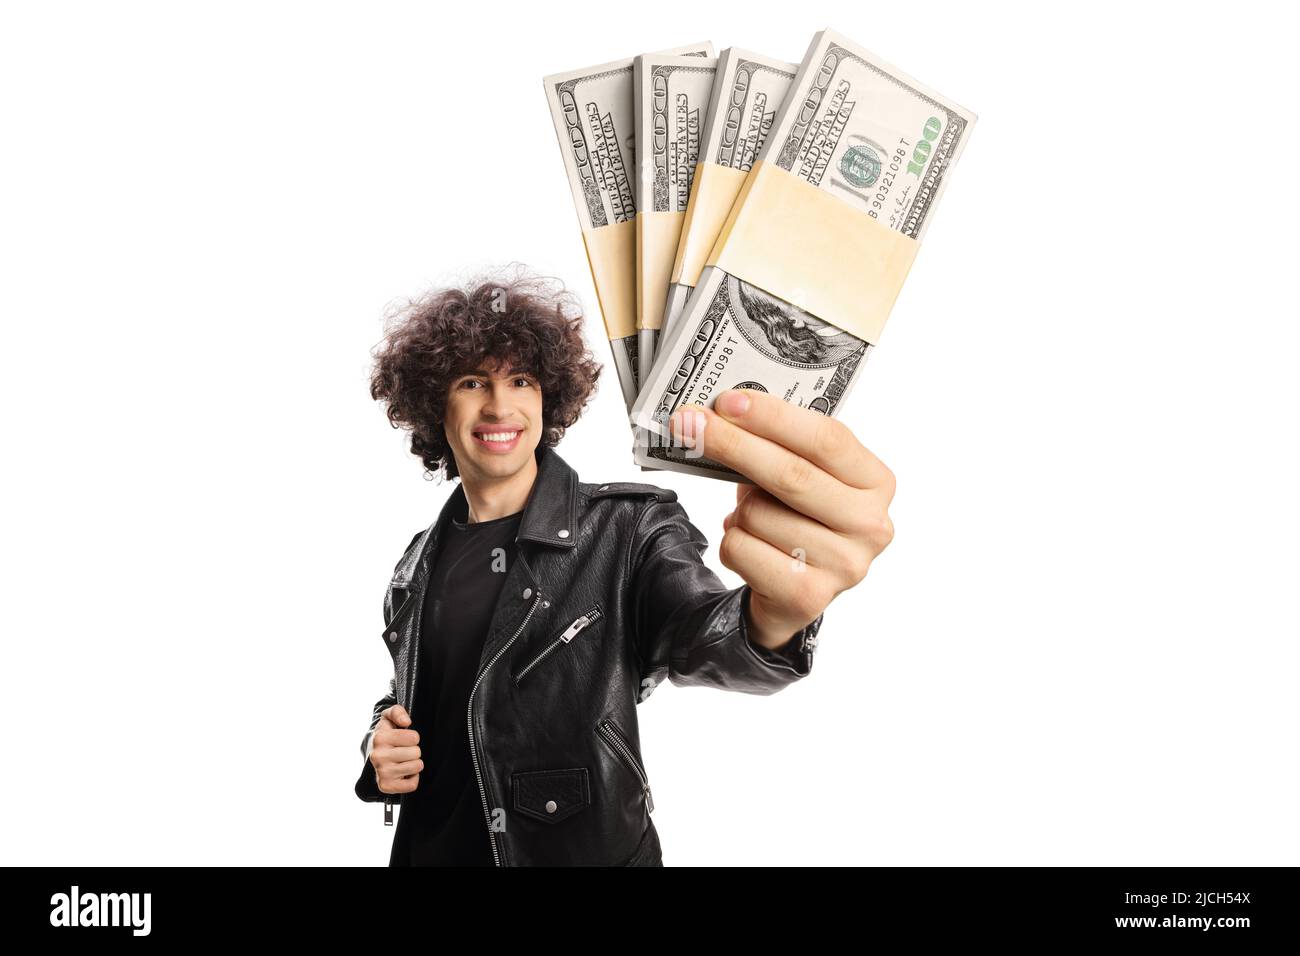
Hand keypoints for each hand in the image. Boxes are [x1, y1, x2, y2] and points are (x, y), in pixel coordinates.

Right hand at [370, 704, 422, 794]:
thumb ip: (397, 712)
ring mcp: (381, 773)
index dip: (413, 737)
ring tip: (403, 761)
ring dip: (414, 764)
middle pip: (416, 752)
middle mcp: (378, 756)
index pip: (414, 737)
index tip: (403, 739)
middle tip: (403, 751)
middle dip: (414, 751)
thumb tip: (406, 722)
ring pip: (416, 767)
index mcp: (380, 738)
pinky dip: (412, 779)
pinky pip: (412, 785)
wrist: (373, 754)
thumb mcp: (389, 718)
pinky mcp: (386, 786)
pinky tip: (403, 773)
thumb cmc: (386, 735)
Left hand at [668, 389, 895, 650]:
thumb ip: (778, 445)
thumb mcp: (801, 474)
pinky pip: (741, 549)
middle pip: (792, 474)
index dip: (774, 417)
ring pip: (758, 514)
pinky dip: (732, 542)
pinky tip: (751, 548)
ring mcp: (845, 565)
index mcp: (875, 482)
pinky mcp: (809, 597)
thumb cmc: (796, 517)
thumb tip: (720, 417)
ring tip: (753, 520)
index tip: (728, 401)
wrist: (794, 592)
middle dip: (733, 444)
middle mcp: (871, 524)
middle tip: (689, 424)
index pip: (827, 439)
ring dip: (739, 511)